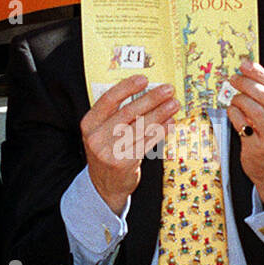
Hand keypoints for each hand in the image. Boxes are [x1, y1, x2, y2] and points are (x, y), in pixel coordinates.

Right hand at [81, 75, 178, 212]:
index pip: (108, 100)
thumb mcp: (102, 132)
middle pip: (128, 112)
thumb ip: (116, 115)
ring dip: (161, 114)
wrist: (103, 186)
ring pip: (140, 127)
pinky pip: (147, 143)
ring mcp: (109, 152)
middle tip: (168, 90)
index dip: (127, 87)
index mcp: (89, 124)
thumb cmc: (107, 152)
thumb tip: (146, 93)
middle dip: (151, 99)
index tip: (144, 79)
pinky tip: (170, 123)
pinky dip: (161, 131)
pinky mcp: (124, 163)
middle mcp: (97, 138)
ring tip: (174, 104)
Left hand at [226, 61, 263, 207]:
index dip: (259, 74)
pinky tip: (233, 111)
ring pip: (252, 108)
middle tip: (234, 78)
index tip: (245, 65)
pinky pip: (241, 123)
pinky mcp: (257, 149)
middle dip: (247, 83)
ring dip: (239, 98)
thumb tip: (250, 72)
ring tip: (234, 98)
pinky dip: (233, 112)